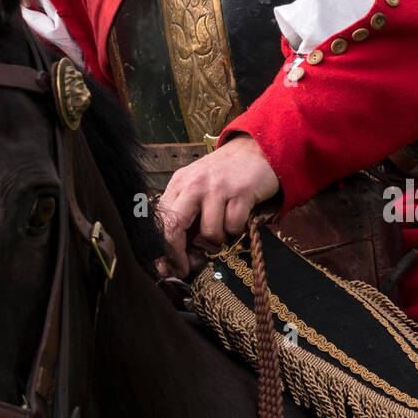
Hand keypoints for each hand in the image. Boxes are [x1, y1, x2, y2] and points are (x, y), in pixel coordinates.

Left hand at [155, 133, 279, 279]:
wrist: (256, 149)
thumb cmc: (225, 174)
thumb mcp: (198, 186)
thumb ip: (186, 214)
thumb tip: (174, 255)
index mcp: (179, 183)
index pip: (161, 220)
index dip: (162, 249)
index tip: (166, 268)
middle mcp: (194, 184)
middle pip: (174, 227)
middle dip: (176, 253)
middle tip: (185, 267)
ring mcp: (217, 187)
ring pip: (209, 232)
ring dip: (218, 238)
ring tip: (225, 226)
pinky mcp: (240, 192)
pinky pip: (233, 227)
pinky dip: (237, 229)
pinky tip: (239, 216)